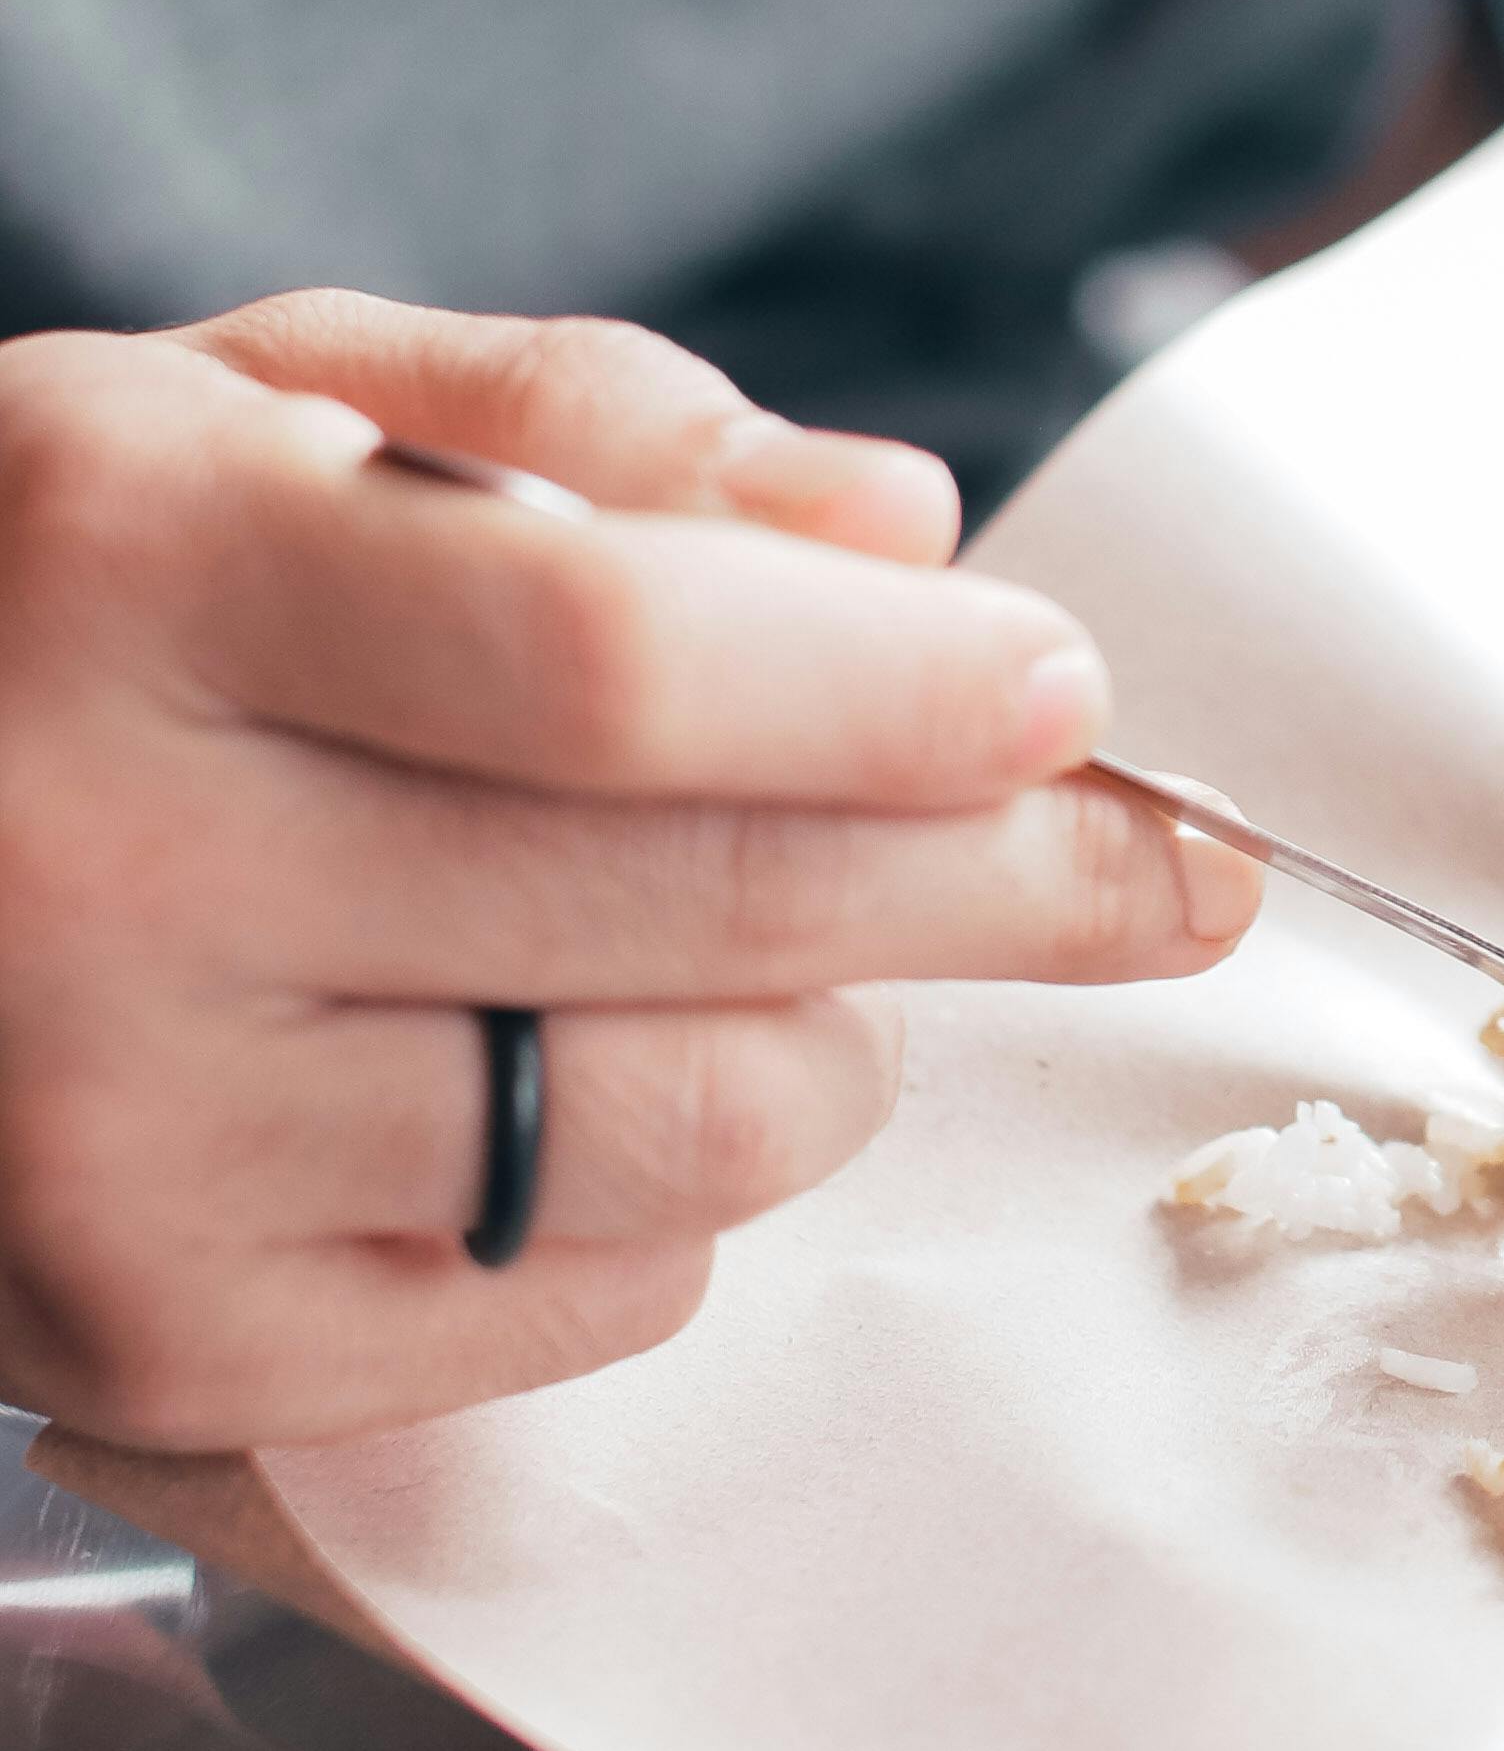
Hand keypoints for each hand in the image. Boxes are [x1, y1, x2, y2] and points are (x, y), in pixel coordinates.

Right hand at [0, 294, 1259, 1453]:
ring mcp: (121, 1143)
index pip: (612, 659)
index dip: (895, 687)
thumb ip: (580, 417)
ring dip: (832, 1035)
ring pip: (691, 1131)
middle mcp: (103, 867)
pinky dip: (676, 1191)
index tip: (1071, 691)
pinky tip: (581, 1068)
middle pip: (700, 903)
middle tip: (1148, 859)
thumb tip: (905, 529)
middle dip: (997, 879)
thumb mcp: (260, 399)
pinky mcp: (160, 1350)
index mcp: (133, 566)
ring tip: (774, 940)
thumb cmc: (61, 601)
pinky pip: (588, 1294)